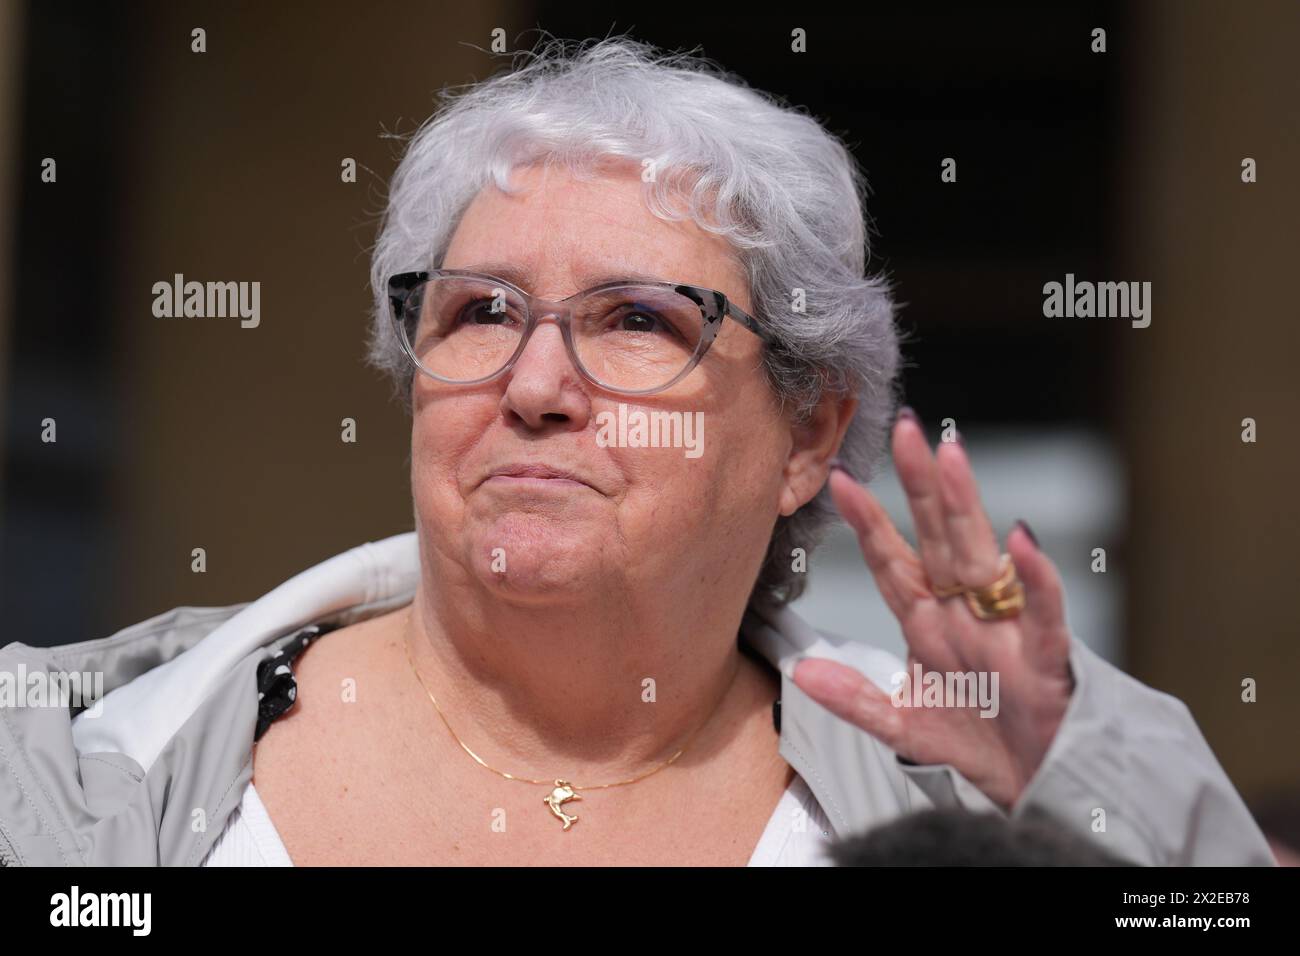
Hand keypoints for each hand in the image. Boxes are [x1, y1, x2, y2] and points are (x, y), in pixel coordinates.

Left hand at [792, 411, 1075, 809]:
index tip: (841, 480)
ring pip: (982, 558)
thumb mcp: (902, 727)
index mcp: (929, 624)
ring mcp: (1004, 630)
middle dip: (921, 486)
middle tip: (905, 430)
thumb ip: (854, 698)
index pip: (893, 562)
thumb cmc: (977, 743)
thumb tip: (801, 672)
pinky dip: (1034, 578)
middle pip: (939, 540)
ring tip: (950, 458)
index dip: (869, 522)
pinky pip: (1041, 611)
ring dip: (967, 509)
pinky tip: (1021, 540)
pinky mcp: (1044, 657)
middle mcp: (964, 614)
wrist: (1038, 786)